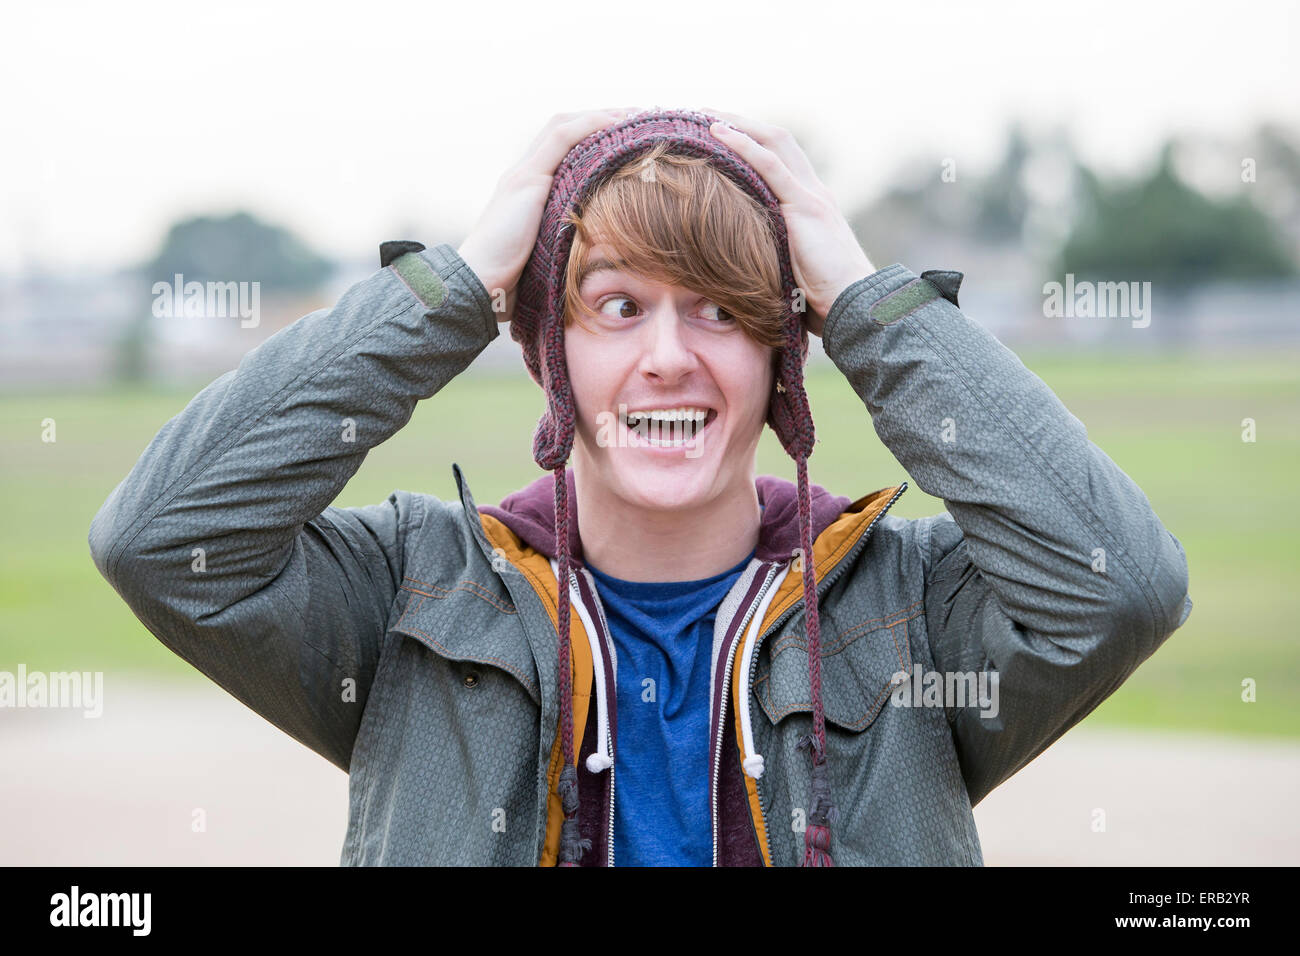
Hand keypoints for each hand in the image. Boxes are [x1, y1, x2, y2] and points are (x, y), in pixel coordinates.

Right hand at [458, 108, 637, 323]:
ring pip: (563, 126)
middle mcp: (523, 174)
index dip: (590, 134)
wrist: (481, 283)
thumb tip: (597, 256)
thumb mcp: (546, 256)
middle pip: (562, 127)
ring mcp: (523, 174)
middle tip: (635, 118)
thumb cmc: (512, 281)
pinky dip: (589, 126)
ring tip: (633, 116)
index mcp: (526, 189)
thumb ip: (564, 244)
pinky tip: (614, 124)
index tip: (624, 135)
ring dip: (600, 116)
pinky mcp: (527, 180)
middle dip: (599, 118)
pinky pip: (562, 139)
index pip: (559, 146)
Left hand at [703, 107, 874, 335]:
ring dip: (738, 124)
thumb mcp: (791, 267)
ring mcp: (811, 195)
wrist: (852, 305)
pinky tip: (719, 133)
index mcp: (811, 203)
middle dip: (742, 122)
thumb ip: (773, 252)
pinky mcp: (805, 207)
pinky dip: (743, 145)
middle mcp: (813, 191)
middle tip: (705, 114)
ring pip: (773, 142)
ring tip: (704, 116)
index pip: (780, 158)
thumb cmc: (823, 298)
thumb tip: (741, 263)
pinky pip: (770, 165)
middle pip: (776, 140)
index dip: (752, 141)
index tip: (721, 132)